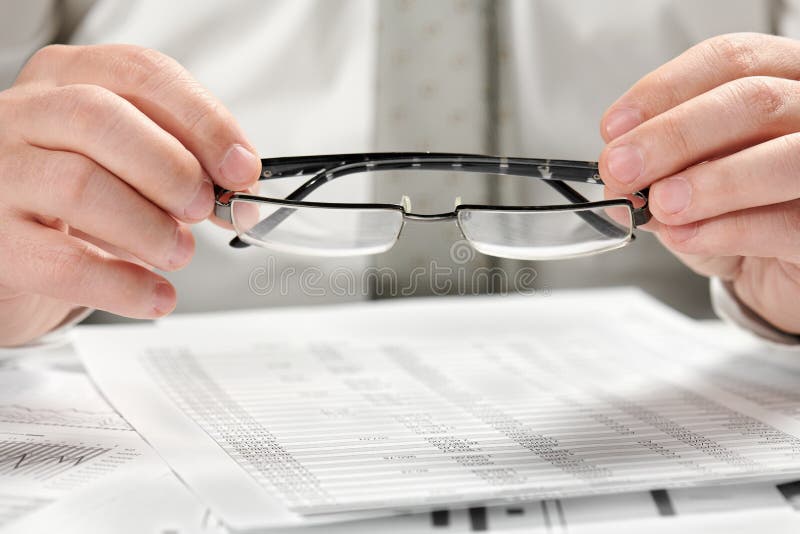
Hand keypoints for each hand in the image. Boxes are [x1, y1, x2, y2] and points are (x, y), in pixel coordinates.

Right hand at [0, 44, 260, 345]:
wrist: (11, 243)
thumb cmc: (80, 194)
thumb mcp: (130, 161)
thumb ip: (183, 162)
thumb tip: (241, 188)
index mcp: (69, 79)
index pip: (141, 74)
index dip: (203, 121)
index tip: (242, 167)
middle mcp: (24, 114)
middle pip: (100, 118)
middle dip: (172, 168)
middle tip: (204, 208)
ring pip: (78, 184)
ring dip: (149, 226)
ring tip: (178, 251)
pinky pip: (61, 262)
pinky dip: (122, 283)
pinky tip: (155, 295)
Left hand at [599, 33, 799, 334]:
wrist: (773, 270)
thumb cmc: (733, 213)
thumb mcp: (683, 185)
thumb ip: (654, 172)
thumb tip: (618, 176)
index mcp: (779, 81)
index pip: (728, 60)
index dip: (664, 91)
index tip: (614, 127)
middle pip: (755, 99)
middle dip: (675, 135)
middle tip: (623, 168)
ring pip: (786, 156)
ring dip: (711, 181)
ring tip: (661, 204)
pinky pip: (788, 223)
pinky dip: (727, 231)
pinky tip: (686, 236)